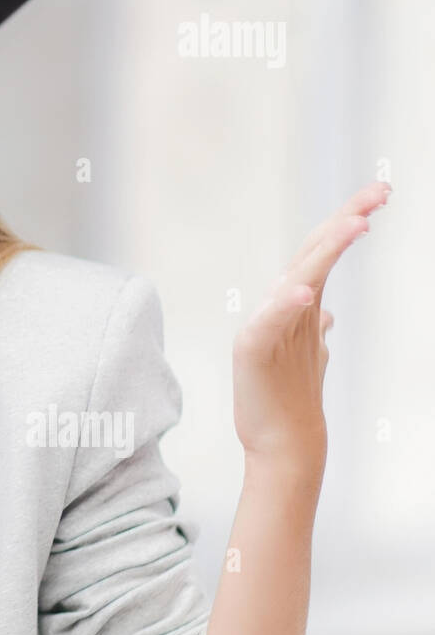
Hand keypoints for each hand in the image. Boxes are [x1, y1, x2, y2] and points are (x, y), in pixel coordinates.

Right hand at [232, 180, 390, 473]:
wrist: (280, 443)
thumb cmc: (284, 399)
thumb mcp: (306, 355)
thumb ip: (311, 327)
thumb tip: (323, 312)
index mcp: (300, 305)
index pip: (324, 251)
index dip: (349, 219)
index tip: (381, 193)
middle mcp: (286, 308)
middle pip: (315, 253)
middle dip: (346, 219)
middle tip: (379, 192)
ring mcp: (270, 327)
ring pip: (300, 278)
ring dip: (327, 250)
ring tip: (356, 226)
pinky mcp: (253, 350)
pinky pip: (271, 323)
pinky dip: (286, 306)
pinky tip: (304, 294)